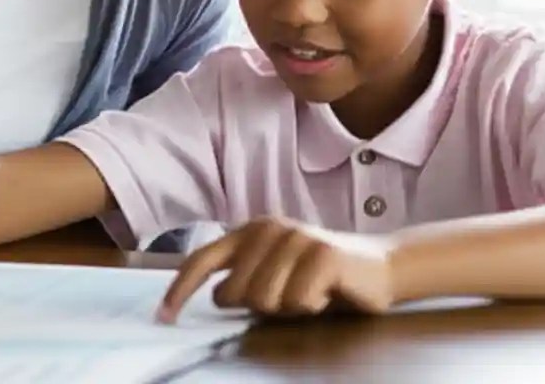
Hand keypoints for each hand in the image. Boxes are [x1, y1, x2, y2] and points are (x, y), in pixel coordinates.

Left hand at [158, 217, 394, 322]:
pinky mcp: (324, 253)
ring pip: (265, 300)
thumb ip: (242, 282)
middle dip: (257, 308)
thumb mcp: (273, 278)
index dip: (180, 289)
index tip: (164, 316)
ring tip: (309, 294)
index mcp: (250, 232)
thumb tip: (216, 296)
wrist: (380, 267)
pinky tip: (326, 294)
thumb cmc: (320, 278)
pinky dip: (312, 307)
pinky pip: (299, 301)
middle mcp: (269, 228)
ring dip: (288, 309)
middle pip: (234, 292)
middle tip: (288, 299)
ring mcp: (297, 237)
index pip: (203, 259)